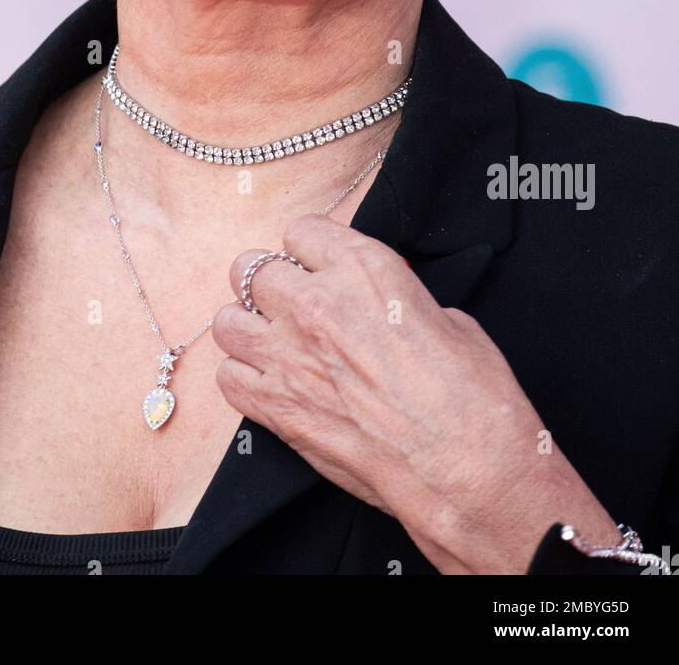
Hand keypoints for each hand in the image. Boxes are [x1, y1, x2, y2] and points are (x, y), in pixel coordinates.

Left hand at [212, 213, 617, 573]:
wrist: (466, 469)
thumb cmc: (472, 397)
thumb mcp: (446, 319)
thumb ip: (398, 303)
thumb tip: (387, 311)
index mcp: (364, 269)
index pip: (302, 231)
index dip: (310, 251)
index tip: (317, 267)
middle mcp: (316, 303)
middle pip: (252, 269)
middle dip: (269, 285)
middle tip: (289, 304)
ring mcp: (289, 355)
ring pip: (228, 322)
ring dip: (248, 330)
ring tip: (273, 345)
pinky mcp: (277, 408)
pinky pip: (228, 378)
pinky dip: (244, 380)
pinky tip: (270, 387)